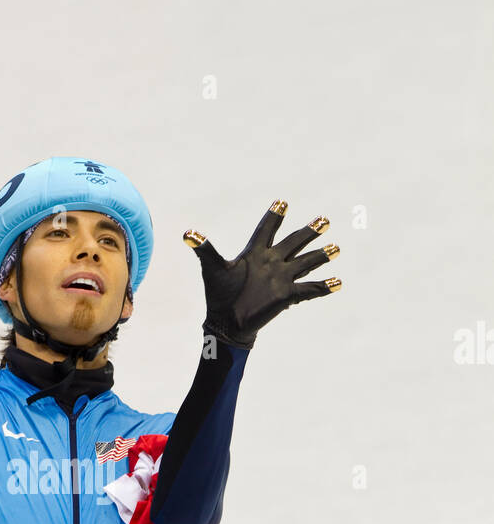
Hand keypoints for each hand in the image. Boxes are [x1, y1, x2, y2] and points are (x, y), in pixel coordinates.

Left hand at [183, 200, 340, 348]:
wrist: (226, 322)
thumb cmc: (218, 295)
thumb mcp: (212, 268)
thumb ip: (204, 249)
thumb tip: (186, 233)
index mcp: (254, 253)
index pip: (266, 230)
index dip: (274, 216)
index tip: (282, 201)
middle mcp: (271, 262)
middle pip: (293, 243)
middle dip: (308, 232)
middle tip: (324, 219)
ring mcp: (281, 279)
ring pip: (305, 263)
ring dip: (321, 256)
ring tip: (336, 247)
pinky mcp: (286, 296)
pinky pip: (308, 290)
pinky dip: (323, 286)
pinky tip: (338, 282)